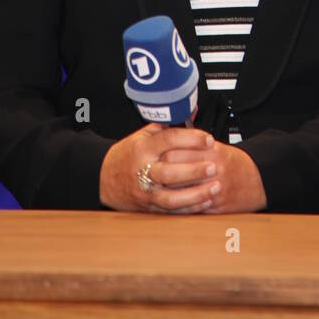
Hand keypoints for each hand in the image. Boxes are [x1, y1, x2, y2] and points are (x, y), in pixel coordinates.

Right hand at [99, 123, 220, 212]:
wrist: (103, 176)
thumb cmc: (128, 153)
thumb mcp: (145, 134)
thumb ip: (168, 124)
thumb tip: (191, 109)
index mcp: (144, 147)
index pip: (169, 140)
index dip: (191, 139)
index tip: (208, 140)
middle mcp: (143, 169)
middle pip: (170, 172)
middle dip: (194, 170)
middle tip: (214, 166)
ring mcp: (146, 190)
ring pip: (172, 196)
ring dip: (196, 194)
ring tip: (215, 187)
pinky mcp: (149, 205)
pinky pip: (172, 209)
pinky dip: (190, 207)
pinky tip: (206, 202)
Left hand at [158, 138, 266, 212]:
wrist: (258, 181)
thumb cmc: (235, 162)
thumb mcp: (217, 146)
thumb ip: (193, 143)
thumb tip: (171, 137)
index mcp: (212, 151)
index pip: (176, 150)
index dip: (161, 152)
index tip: (154, 152)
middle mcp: (212, 169)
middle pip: (175, 170)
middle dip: (159, 171)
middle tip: (149, 170)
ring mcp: (213, 189)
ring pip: (180, 191)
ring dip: (165, 189)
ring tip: (157, 186)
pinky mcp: (214, 206)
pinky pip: (190, 207)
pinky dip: (178, 205)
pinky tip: (169, 201)